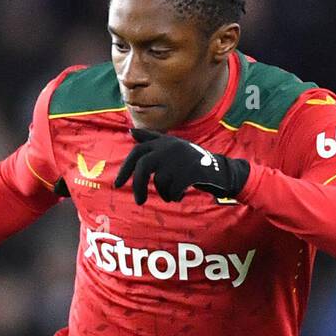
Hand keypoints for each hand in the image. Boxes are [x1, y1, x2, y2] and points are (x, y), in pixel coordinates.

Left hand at [113, 128, 249, 204]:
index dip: (126, 168)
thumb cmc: (190, 161)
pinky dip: (174, 197)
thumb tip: (131, 132)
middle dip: (138, 186)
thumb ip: (152, 139)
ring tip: (173, 193)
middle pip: (144, 167)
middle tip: (139, 202)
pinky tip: (182, 194)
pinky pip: (172, 191)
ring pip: (160, 182)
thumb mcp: (171, 147)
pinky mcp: (189, 172)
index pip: (137, 152)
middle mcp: (170, 147)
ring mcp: (180, 159)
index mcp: (164, 141)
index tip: (117, 184)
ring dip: (165, 193)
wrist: (218, 170)